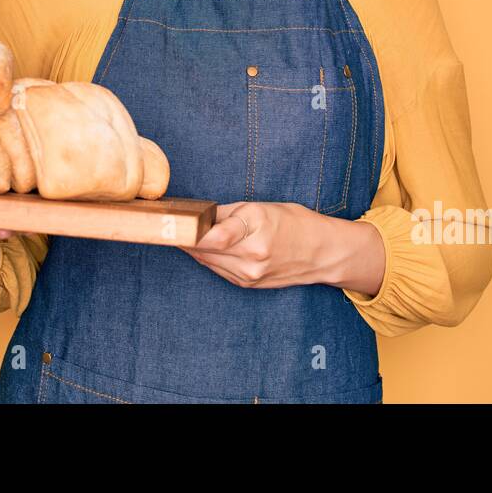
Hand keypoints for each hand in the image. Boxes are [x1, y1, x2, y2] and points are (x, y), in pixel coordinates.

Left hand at [175, 201, 332, 288]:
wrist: (321, 253)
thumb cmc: (294, 223)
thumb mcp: (261, 207)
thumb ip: (225, 213)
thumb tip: (196, 214)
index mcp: (256, 230)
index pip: (212, 236)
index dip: (188, 230)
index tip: (173, 222)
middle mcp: (252, 257)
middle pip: (204, 249)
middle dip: (185, 237)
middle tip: (170, 224)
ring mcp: (249, 274)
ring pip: (207, 260)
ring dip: (194, 248)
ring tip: (185, 233)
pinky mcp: (248, 284)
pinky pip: (218, 269)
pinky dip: (209, 257)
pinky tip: (206, 247)